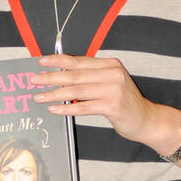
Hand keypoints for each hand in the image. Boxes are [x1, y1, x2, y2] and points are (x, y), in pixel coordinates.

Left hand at [32, 53, 164, 145]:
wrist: (147, 119)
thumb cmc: (124, 103)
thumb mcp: (110, 84)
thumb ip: (90, 78)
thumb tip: (61, 77)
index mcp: (110, 65)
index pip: (78, 61)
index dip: (57, 61)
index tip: (40, 62)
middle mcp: (112, 73)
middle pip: (75, 75)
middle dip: (51, 78)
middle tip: (33, 81)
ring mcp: (113, 89)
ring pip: (77, 91)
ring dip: (54, 94)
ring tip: (39, 97)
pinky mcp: (113, 106)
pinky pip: (83, 107)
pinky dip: (66, 108)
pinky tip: (53, 109)